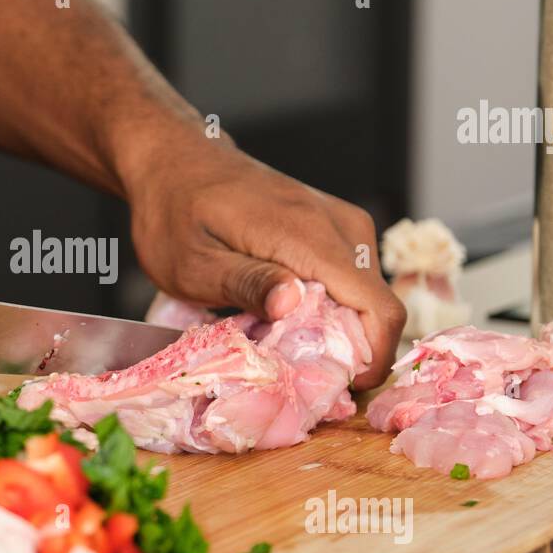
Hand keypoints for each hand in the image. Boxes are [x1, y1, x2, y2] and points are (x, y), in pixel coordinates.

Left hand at [124, 135, 404, 388]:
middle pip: (378, 309)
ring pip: (368, 298)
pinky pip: (353, 281)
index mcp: (309, 236)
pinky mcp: (336, 228)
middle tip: (296, 375)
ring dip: (338, 332)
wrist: (176, 162)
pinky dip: (331, 309)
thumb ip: (246, 283)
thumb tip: (293, 305)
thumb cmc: (174, 214)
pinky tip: (288, 320)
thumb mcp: (193, 263)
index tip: (333, 390)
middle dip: (349, 352)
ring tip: (285, 347)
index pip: (379, 309)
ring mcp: (342, 223)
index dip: (369, 361)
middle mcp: (340, 225)